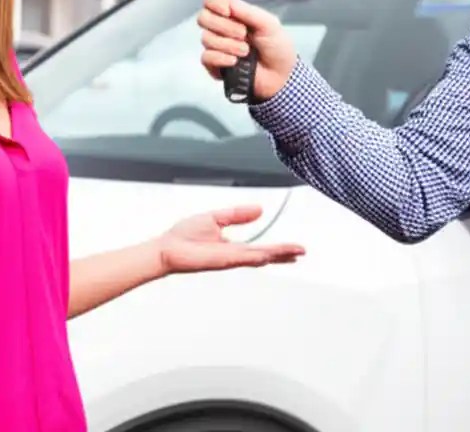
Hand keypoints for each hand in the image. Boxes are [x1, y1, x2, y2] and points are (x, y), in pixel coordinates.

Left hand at [156, 205, 304, 273]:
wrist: (167, 248)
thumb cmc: (184, 236)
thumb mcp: (216, 218)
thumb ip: (237, 215)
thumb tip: (259, 209)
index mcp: (233, 246)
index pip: (261, 248)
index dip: (278, 248)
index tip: (294, 248)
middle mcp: (235, 255)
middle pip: (265, 255)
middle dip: (284, 254)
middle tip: (302, 252)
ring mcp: (230, 259)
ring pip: (259, 257)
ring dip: (277, 254)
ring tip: (296, 253)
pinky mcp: (222, 260)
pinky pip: (244, 256)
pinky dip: (259, 255)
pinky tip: (270, 254)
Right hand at [198, 0, 296, 100]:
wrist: (281, 77)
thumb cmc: (278, 48)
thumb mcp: (269, 24)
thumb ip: (248, 12)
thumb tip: (227, 3)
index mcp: (235, 14)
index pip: (212, 0)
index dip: (215, 3)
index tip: (227, 12)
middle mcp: (222, 28)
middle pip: (203, 18)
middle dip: (224, 26)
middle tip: (243, 35)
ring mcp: (217, 46)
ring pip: (206, 38)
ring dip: (228, 45)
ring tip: (246, 52)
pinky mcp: (215, 65)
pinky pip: (206, 57)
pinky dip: (221, 58)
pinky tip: (235, 62)